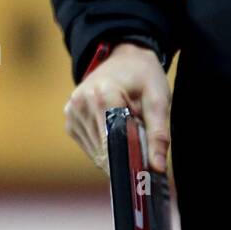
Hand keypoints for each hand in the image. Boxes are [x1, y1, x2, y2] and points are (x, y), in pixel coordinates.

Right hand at [63, 43, 170, 174]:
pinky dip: (106, 147)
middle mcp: (81, 104)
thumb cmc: (144, 76)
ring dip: (115, 152)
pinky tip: (116, 130)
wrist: (125, 58)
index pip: (113, 143)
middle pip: (104, 151)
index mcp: (102, 94)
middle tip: (144, 147)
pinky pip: (90, 148)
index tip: (145, 171)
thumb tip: (157, 168)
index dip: (130, 160)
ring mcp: (72, 113)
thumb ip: (158, 134)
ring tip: (130, 130)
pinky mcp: (70, 122)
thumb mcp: (159, 100)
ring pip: (96, 154)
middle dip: (125, 156)